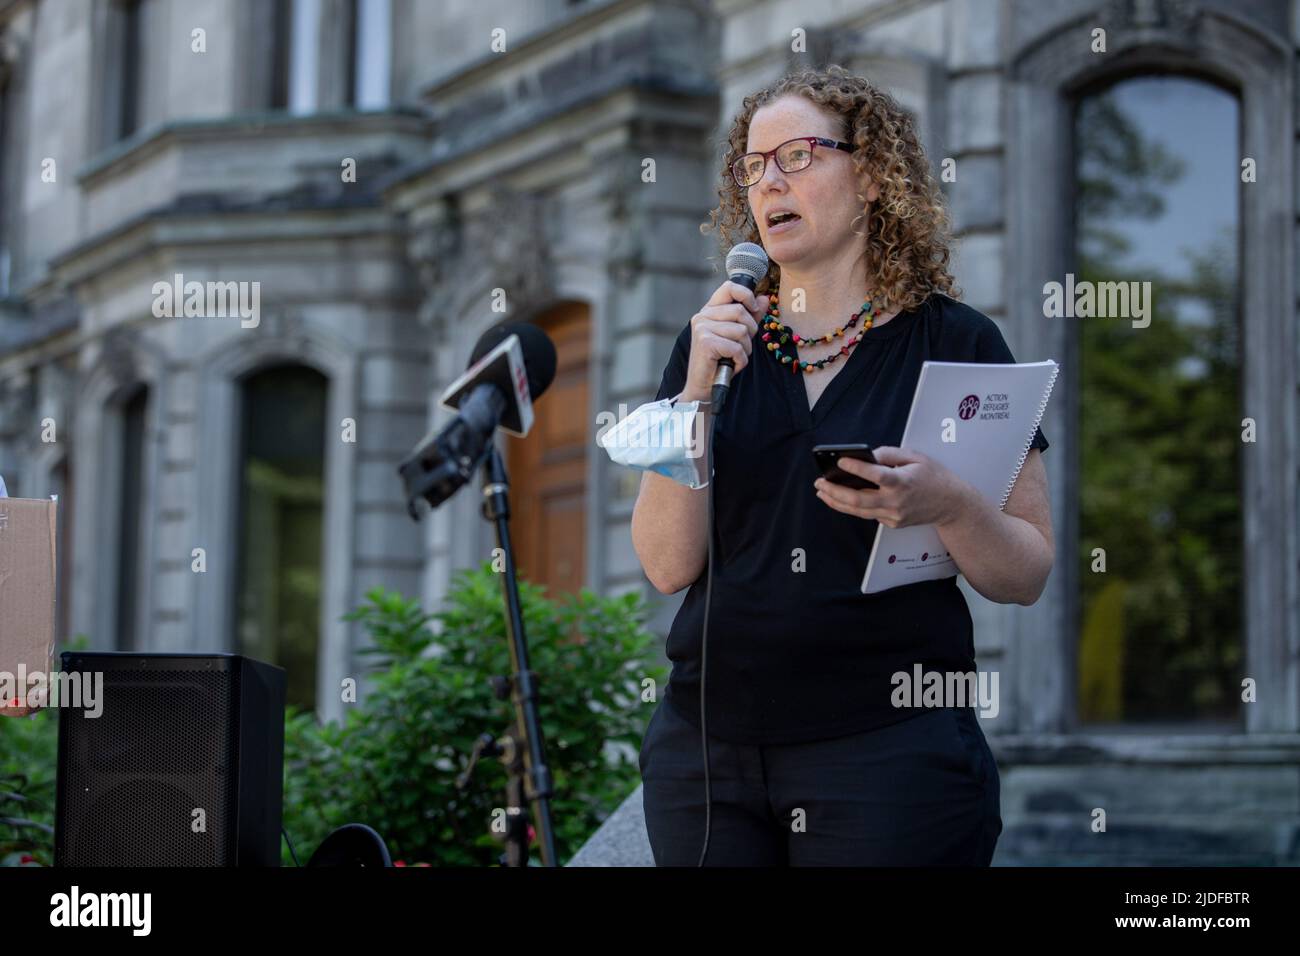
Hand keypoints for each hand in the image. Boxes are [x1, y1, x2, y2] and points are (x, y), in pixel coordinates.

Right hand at [680, 280, 768, 401]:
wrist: (703, 387)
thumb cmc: (720, 360)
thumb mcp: (737, 335)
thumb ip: (750, 316)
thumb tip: (764, 298)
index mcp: (709, 311)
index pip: (729, 287)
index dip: (746, 295)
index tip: (754, 308)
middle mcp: (702, 316)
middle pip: (740, 311)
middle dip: (750, 331)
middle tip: (741, 346)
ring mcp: (702, 328)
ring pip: (741, 331)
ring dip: (745, 349)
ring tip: (734, 357)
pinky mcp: (705, 343)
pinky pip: (736, 347)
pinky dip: (740, 360)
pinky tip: (731, 365)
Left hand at [812, 446, 976, 528]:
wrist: (951, 505)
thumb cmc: (934, 477)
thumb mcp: (916, 457)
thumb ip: (890, 454)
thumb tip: (867, 454)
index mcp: (903, 482)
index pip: (876, 475)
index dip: (857, 468)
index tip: (840, 462)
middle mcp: (896, 502)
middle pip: (858, 500)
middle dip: (834, 491)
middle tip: (819, 482)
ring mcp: (893, 516)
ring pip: (858, 511)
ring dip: (836, 501)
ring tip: (822, 492)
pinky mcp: (892, 523)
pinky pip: (868, 514)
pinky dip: (852, 507)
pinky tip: (839, 498)